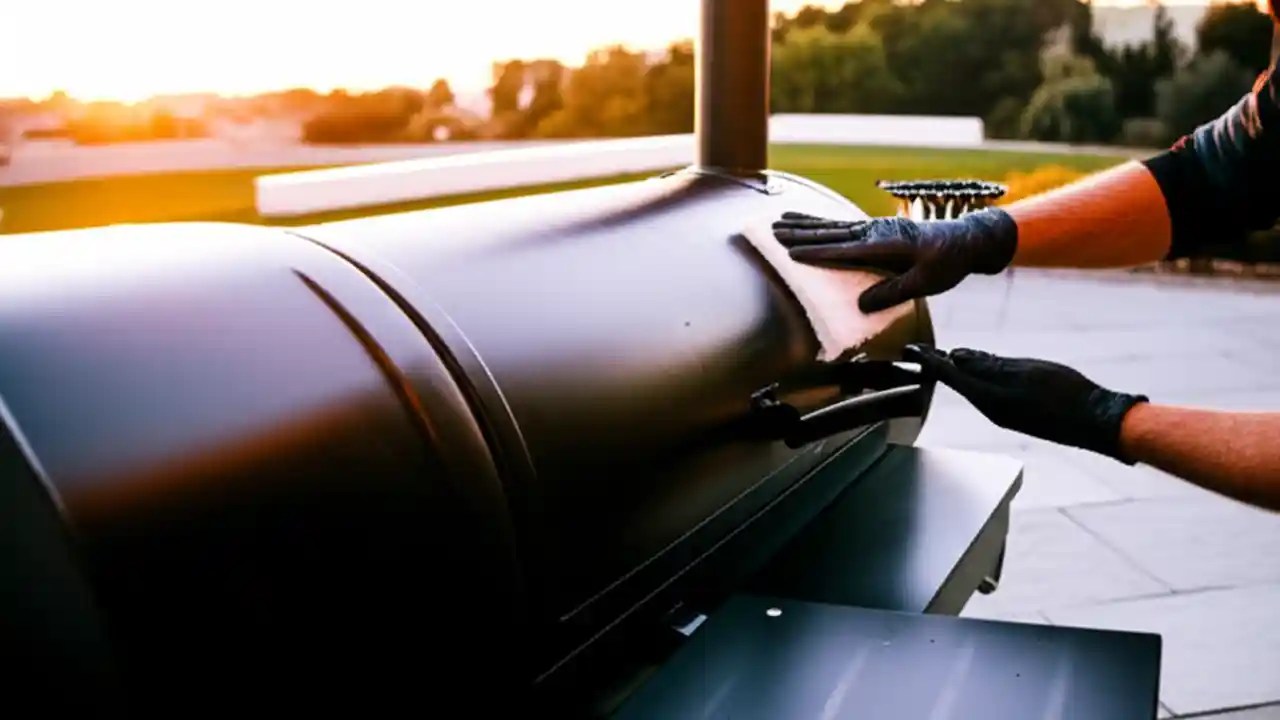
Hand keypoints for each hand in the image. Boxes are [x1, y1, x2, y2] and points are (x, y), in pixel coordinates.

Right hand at [771, 208, 1018, 312]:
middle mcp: (877, 232)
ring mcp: (875, 228)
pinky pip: (843, 226)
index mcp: (887, 245)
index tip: (791, 251)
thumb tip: (861, 305)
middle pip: (832, 232)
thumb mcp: (926, 283)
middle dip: (801, 232)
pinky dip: (822, 223)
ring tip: (780, 220)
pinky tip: (809, 223)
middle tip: (773, 229)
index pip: (844, 250)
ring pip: (833, 226)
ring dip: (806, 224)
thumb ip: (893, 292)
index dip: (817, 252)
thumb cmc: (948, 263)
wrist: (967, 240)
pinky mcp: (876, 230)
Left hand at [906, 344, 1147, 462]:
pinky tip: (979, 371)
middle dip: (938, 366)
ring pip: (973, 387)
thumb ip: (989, 365)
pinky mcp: (1020, 412)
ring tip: (943, 357)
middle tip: (920, 351)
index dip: (929, 360)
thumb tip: (955, 357)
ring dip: (957, 372)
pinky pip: (989, 392)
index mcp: (989, 397)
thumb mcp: (1026, 372)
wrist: (1099, 422)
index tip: (909, 348)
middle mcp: (992, 407)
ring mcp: (1006, 411)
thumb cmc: (1066, 394)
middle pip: (958, 382)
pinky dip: (977, 378)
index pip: (950, 374)